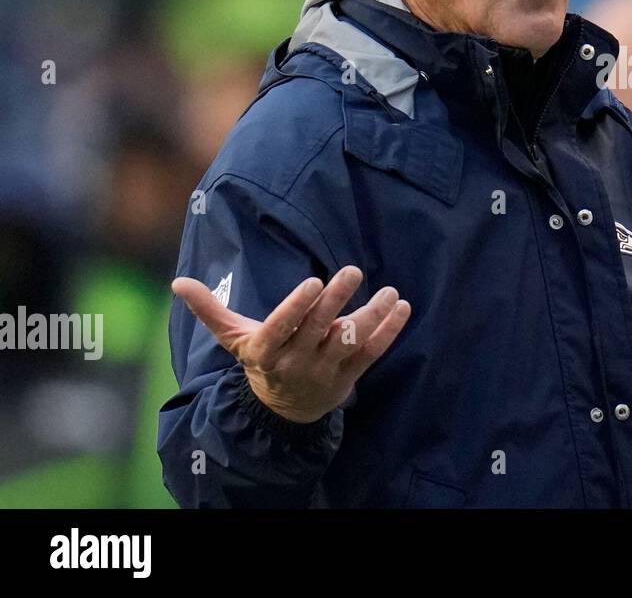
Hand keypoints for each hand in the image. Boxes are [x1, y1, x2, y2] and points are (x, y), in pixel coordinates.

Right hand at [172, 266, 409, 423]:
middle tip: (352, 271)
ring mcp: (325, 370)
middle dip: (336, 300)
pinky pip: (372, 353)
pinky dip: (389, 331)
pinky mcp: (349, 376)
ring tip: (388, 292)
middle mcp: (296, 362)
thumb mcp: (233, 339)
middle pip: (318, 329)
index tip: (312, 282)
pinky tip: (401, 307)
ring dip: (371, 316)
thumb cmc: (260, 361)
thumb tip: (178, 283)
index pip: (282, 327)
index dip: (297, 307)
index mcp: (266, 350)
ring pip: (349, 341)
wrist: (282, 411)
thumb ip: (210, 310)